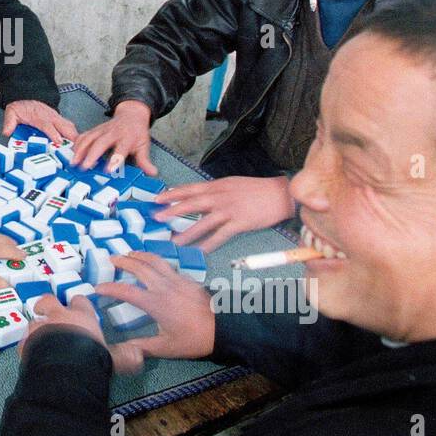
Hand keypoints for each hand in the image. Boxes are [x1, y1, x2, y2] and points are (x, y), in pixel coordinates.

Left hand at [1, 100, 77, 144]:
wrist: (27, 96)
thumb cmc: (22, 106)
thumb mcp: (12, 112)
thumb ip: (9, 122)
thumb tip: (7, 132)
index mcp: (39, 116)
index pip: (48, 125)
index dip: (53, 133)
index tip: (58, 141)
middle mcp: (51, 117)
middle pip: (65, 126)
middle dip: (71, 138)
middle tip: (75, 150)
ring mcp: (57, 118)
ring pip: (70, 127)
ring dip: (75, 137)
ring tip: (79, 150)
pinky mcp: (60, 120)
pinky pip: (70, 127)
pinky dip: (76, 135)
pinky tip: (78, 145)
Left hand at [21, 295, 145, 373]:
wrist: (63, 368)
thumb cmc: (90, 358)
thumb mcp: (113, 359)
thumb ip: (125, 356)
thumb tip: (139, 356)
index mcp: (81, 316)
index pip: (80, 302)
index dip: (79, 304)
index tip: (79, 308)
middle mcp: (58, 317)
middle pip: (49, 301)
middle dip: (47, 304)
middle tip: (47, 310)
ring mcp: (40, 328)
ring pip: (34, 320)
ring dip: (36, 327)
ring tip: (38, 336)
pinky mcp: (25, 343)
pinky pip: (24, 341)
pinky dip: (27, 345)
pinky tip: (30, 353)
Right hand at [71, 100, 156, 175]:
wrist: (131, 114)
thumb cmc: (136, 132)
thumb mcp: (143, 145)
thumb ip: (145, 161)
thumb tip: (152, 173)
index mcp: (127, 138)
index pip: (120, 150)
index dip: (114, 160)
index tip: (108, 170)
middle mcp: (113, 133)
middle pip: (100, 143)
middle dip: (91, 155)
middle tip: (84, 167)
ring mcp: (102, 130)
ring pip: (89, 138)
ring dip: (80, 150)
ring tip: (74, 162)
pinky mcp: (95, 129)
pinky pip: (84, 135)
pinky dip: (77, 143)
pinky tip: (72, 152)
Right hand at [95, 252, 215, 372]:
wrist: (223, 329)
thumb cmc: (193, 340)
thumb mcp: (166, 348)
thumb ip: (142, 346)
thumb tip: (122, 349)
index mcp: (156, 303)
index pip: (127, 291)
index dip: (110, 288)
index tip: (98, 288)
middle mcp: (164, 287)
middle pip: (140, 267)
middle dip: (123, 261)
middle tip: (111, 258)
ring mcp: (177, 281)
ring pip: (155, 261)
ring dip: (140, 255)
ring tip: (130, 253)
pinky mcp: (188, 280)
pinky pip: (168, 265)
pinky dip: (155, 260)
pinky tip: (153, 264)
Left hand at [154, 175, 294, 250]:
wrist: (279, 194)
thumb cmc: (256, 189)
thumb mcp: (231, 184)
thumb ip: (213, 191)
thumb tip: (196, 198)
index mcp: (216, 186)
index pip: (189, 189)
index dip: (172, 194)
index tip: (157, 199)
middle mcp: (220, 196)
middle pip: (191, 203)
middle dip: (172, 211)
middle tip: (156, 217)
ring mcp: (229, 210)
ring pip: (203, 222)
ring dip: (186, 232)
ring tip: (173, 241)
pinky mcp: (239, 223)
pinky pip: (220, 236)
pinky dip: (209, 244)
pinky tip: (199, 252)